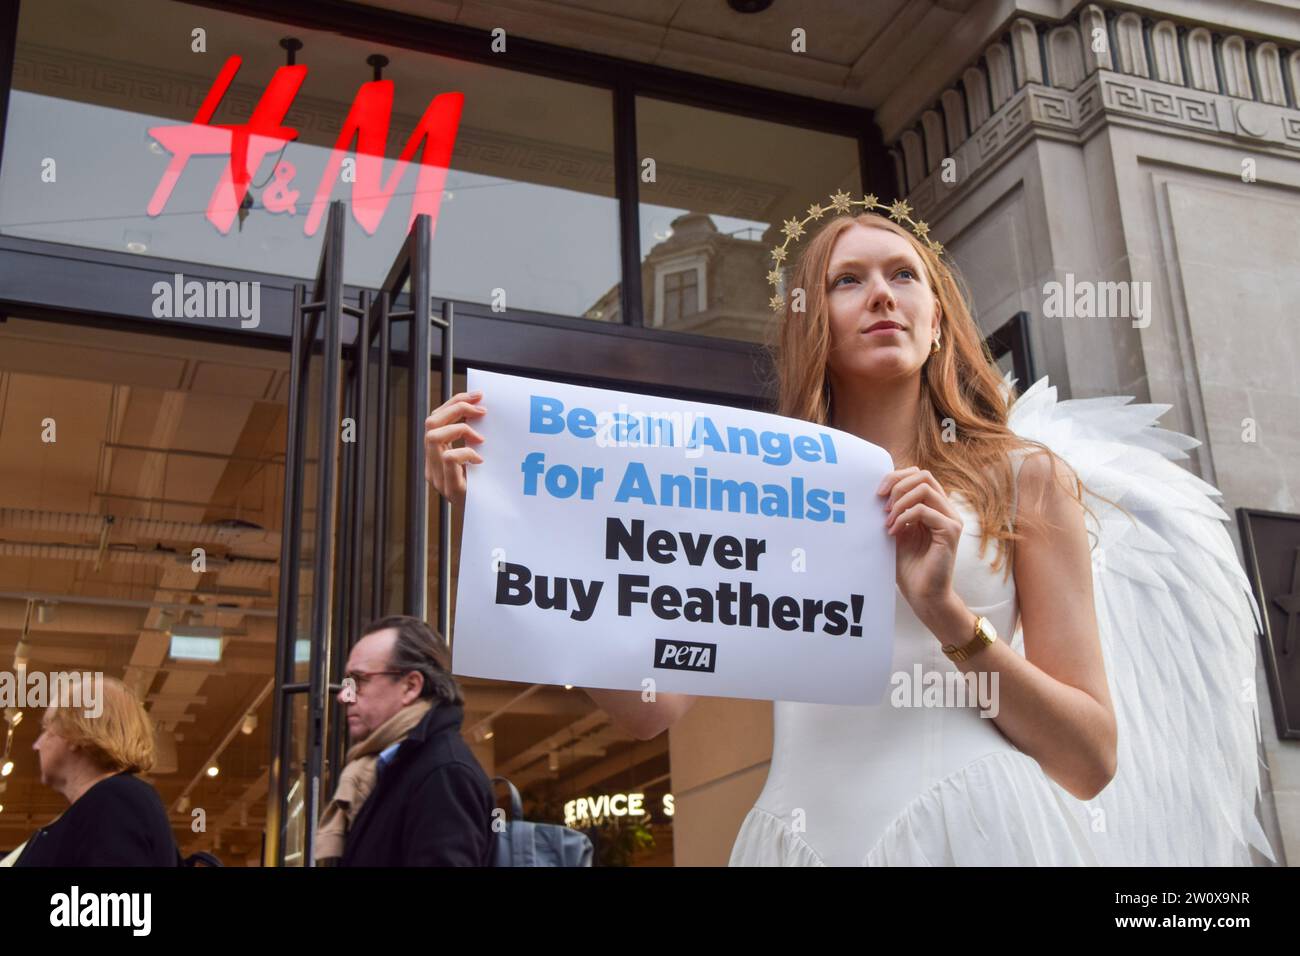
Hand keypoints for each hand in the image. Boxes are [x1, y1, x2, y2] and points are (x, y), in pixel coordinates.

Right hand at [424, 390, 486, 505]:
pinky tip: (481, 460)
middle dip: (456, 407)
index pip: (435, 420)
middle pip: (430, 422)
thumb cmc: (487, 492)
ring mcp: (438, 478)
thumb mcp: (478, 461)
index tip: (478, 395)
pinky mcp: (451, 488)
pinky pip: (450, 458)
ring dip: (460, 428)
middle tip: (482, 409)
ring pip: (433, 436)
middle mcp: (432, 466)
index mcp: (436, 457)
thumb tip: (484, 412)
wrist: (488, 524)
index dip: (454, 402)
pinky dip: (467, 452)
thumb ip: (474, 442)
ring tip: (481, 437)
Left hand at [878, 467, 963, 621]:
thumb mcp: (896, 531)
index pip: (918, 475)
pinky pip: (923, 510)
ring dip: (899, 502)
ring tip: (887, 521)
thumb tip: (878, 490)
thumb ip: (893, 511)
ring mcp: (951, 518)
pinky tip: (893, 532)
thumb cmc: (908, 566)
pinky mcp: (950, 531)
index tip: (877, 493)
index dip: (896, 477)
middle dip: (897, 484)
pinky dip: (904, 517)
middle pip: (923, 475)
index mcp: (933, 506)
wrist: (922, 594)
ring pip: (925, 488)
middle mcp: (945, 508)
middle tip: (881, 504)